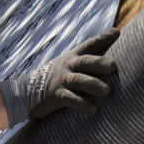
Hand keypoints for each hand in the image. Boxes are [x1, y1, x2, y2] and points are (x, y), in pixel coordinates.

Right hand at [0, 30, 118, 123]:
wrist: (26, 92)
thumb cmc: (57, 79)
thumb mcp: (70, 66)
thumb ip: (89, 63)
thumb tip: (115, 61)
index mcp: (73, 57)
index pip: (89, 45)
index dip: (103, 38)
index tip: (116, 32)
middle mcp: (67, 65)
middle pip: (85, 61)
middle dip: (99, 63)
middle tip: (113, 67)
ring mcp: (60, 80)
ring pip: (79, 80)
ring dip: (93, 85)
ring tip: (107, 92)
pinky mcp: (55, 95)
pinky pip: (69, 99)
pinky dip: (82, 104)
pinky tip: (93, 110)